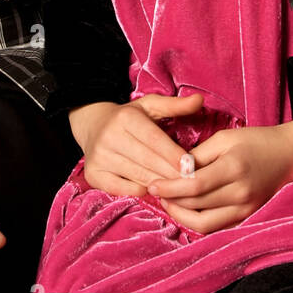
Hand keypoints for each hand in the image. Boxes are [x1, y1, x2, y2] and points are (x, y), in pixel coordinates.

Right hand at [69, 92, 204, 197]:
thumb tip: (200, 100)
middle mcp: (109, 137)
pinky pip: (119, 189)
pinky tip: (154, 192)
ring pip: (136, 176)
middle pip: (147, 160)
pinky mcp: (93, 174)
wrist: (93, 125)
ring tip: (178, 189)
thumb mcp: (151, 106)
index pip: (154, 140)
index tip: (191, 166)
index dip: (173, 154)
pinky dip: (138, 192)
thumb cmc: (130, 117)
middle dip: (171, 173)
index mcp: (125, 118)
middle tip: (191, 182)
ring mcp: (99, 157)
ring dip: (159, 185)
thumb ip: (176, 105)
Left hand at [146, 111, 292, 233]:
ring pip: (203, 223)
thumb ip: (199, 155)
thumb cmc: (256, 141)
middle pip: (195, 205)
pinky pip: (215, 227)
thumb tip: (174, 170)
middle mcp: (240, 193)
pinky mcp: (246, 217)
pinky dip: (196, 221)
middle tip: (154, 191)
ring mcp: (245, 209)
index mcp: (234, 168)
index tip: (152, 184)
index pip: (194, 185)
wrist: (288, 155)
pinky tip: (186, 209)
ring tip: (168, 201)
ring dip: (180, 215)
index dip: (169, 188)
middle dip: (170, 200)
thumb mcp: (226, 138)